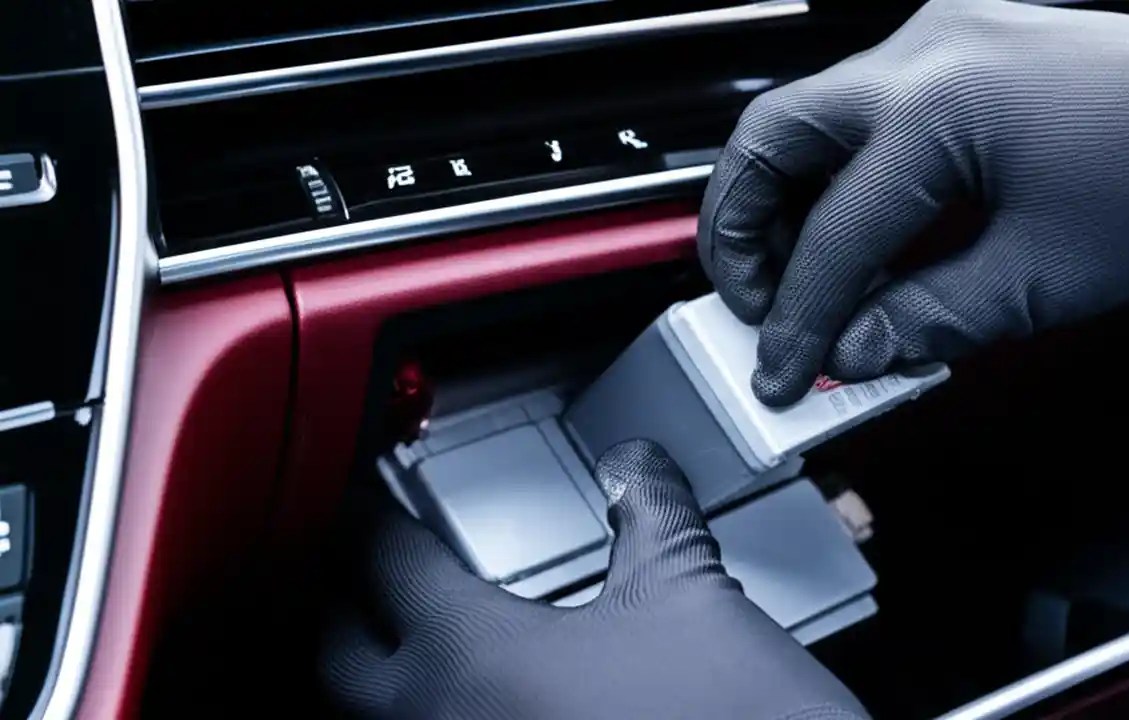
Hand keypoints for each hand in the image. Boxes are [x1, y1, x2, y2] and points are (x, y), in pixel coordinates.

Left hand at [320, 440, 868, 719]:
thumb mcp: (690, 597)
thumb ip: (650, 514)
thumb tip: (639, 469)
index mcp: (471, 656)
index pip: (381, 561)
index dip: (367, 515)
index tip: (364, 495)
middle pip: (334, 657)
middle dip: (343, 600)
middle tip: (371, 562)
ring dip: (379, 671)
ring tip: (413, 631)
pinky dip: (430, 713)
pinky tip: (476, 699)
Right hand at [700, 0, 1128, 406]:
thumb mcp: (1044, 279)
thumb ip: (927, 320)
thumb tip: (852, 350)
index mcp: (941, 109)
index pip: (832, 235)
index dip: (797, 320)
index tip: (782, 369)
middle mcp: (919, 56)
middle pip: (768, 138)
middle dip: (738, 231)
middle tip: (750, 304)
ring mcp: (927, 41)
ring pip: (798, 118)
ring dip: (777, 201)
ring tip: (793, 276)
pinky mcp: (942, 50)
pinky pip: (852, 115)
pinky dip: (829, 177)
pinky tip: (844, 232)